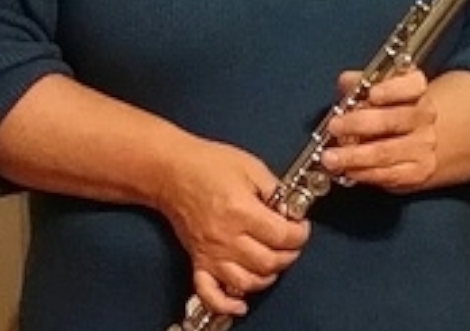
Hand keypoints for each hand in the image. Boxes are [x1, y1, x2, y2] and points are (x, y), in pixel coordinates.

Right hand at [154, 139, 308, 317]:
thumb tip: (293, 212)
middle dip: (288, 253)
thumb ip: (276, 190)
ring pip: (247, 282)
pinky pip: (209, 291)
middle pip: (270, 262)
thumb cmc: (205, 165)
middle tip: (287, 241)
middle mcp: (225, 236)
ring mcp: (210, 251)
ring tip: (270, 261)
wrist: (169, 170)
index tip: (298, 225)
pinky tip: (239, 304)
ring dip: (266, 276)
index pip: (284, 236)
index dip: (300, 232)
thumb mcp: (250, 166)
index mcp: (240, 211)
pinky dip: (225, 303)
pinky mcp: (198, 259)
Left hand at [320, 68, 437, 190]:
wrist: (414, 140)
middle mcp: (423, 117)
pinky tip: (348, 170)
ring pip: (387, 152)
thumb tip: (347, 83)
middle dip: (359, 124)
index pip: (411, 85)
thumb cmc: (384, 108)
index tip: (372, 94)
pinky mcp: (418, 172)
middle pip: (393, 121)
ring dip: (355, 156)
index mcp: (415, 90)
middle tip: (333, 126)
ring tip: (329, 158)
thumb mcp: (370, 88)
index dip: (392, 89)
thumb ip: (357, 83)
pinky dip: (365, 173)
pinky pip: (389, 175)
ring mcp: (423, 146)